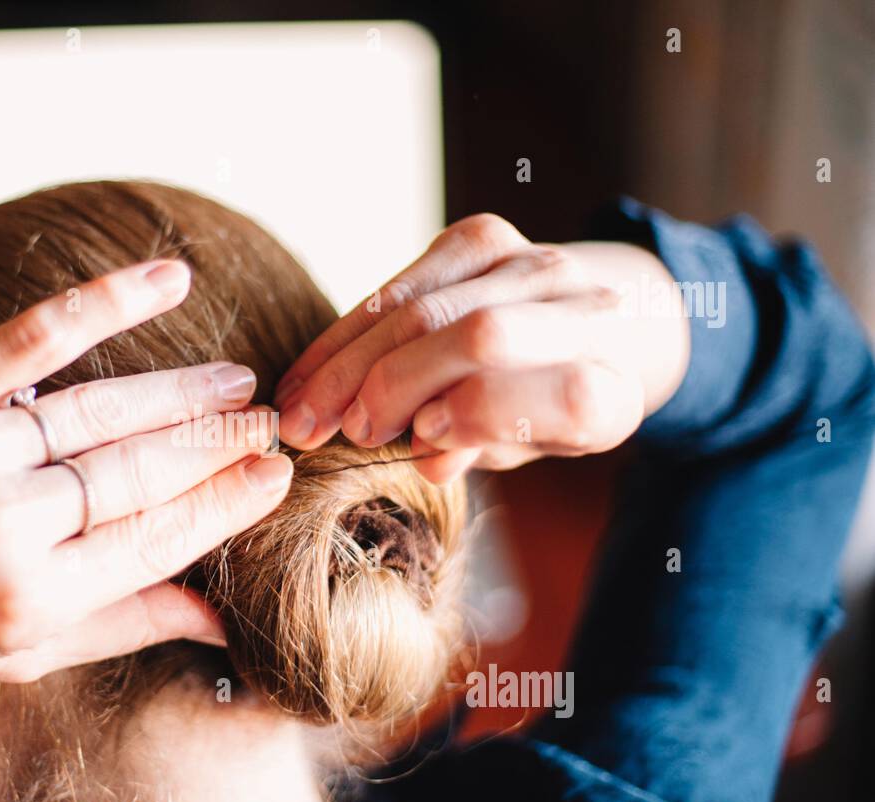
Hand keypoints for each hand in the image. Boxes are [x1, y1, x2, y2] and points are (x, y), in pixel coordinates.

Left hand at [0, 260, 290, 679]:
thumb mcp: (15, 652)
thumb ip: (119, 627)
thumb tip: (218, 618)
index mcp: (30, 600)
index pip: (156, 542)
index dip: (225, 504)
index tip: (276, 473)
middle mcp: (1, 531)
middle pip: (139, 475)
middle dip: (217, 445)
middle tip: (271, 420)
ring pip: (102, 415)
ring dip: (182, 394)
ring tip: (237, 382)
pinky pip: (35, 339)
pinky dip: (107, 304)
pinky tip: (170, 280)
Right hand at [274, 214, 689, 482]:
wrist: (587, 324)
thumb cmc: (543, 406)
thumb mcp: (527, 448)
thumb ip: (485, 447)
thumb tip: (427, 454)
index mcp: (614, 388)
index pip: (567, 396)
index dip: (483, 417)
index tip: (419, 443)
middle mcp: (586, 313)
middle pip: (479, 338)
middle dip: (387, 387)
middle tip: (324, 434)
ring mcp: (533, 263)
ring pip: (422, 307)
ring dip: (346, 363)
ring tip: (298, 412)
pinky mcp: (482, 236)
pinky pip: (398, 284)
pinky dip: (345, 333)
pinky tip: (310, 372)